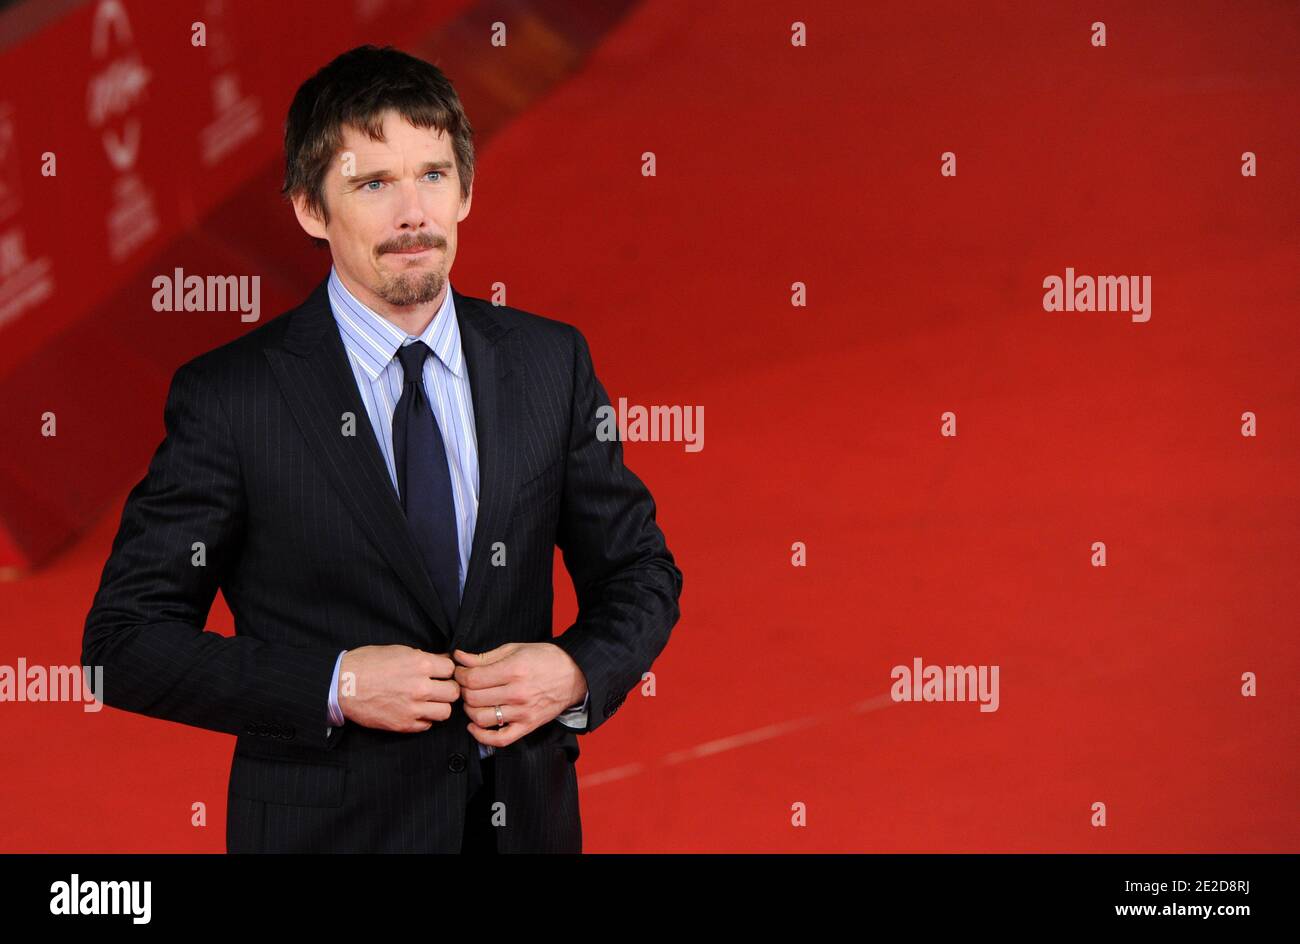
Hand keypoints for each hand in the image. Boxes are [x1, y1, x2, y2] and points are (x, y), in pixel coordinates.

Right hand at [338, 645, 459, 732]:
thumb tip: (442, 659)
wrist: (342, 685)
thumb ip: (423, 657)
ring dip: (440, 706)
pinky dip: (425, 719)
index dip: (446, 670)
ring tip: (430, 701)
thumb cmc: (367, 664)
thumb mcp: (398, 651)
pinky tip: (416, 711)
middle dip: (448, 689)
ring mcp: (413, 708)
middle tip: (439, 688)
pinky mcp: (404, 724)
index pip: (451, 669)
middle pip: (454, 692)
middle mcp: (421, 687)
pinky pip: (427, 725)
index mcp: (420, 664)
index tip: (440, 672)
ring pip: (446, 712)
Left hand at [453, 643, 587, 747]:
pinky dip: (482, 737)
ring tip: (472, 701)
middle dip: (463, 690)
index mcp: (514, 670)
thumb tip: (459, 658)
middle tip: (466, 684)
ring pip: (481, 718)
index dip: (460, 675)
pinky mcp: (528, 726)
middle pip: (473, 698)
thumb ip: (485, 656)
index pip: (473, 679)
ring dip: (469, 710)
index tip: (460, 672)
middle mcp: (518, 693)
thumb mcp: (515, 648)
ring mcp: (523, 712)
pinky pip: (500, 739)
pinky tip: (475, 726)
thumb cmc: (546, 659)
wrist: (575, 674)